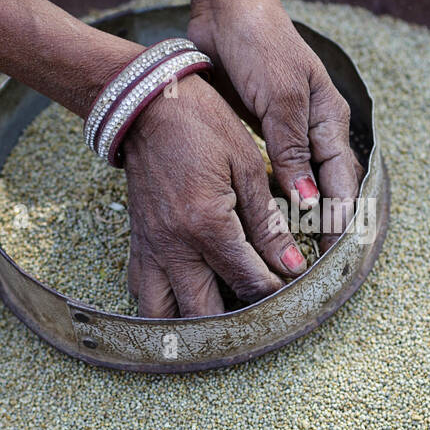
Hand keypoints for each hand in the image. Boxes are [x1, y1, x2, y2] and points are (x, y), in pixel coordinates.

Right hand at [121, 74, 306, 316]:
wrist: (147, 103)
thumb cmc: (202, 125)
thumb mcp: (247, 166)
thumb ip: (268, 222)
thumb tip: (292, 263)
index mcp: (207, 225)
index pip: (247, 282)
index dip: (275, 294)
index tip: (292, 294)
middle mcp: (174, 246)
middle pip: (204, 315)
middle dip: (235, 325)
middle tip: (260, 318)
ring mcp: (150, 248)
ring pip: (163, 316)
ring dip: (192, 326)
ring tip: (221, 321)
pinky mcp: (137, 243)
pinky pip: (142, 292)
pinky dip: (164, 306)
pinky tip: (186, 299)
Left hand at [188, 0, 363, 246]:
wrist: (225, 11)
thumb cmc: (259, 44)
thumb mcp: (279, 96)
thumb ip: (293, 149)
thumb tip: (308, 202)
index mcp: (330, 119)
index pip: (343, 183)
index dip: (341, 221)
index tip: (334, 259)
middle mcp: (314, 131)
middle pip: (328, 192)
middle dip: (325, 230)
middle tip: (316, 272)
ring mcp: (289, 134)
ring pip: (302, 189)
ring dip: (299, 223)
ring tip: (292, 260)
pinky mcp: (262, 135)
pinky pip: (275, 178)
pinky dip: (274, 204)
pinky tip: (266, 228)